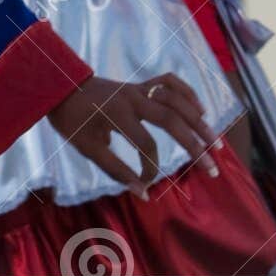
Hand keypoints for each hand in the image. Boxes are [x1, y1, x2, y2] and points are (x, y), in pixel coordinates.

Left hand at [46, 73, 218, 196]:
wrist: (60, 87)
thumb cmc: (72, 121)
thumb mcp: (88, 148)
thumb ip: (116, 170)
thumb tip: (143, 193)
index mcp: (117, 114)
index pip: (146, 145)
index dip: (151, 168)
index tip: (148, 184)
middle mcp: (133, 97)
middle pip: (172, 120)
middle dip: (194, 146)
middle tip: (212, 168)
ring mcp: (138, 88)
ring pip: (177, 100)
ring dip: (199, 121)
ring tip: (215, 142)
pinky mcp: (140, 84)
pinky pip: (169, 82)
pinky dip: (186, 92)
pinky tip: (200, 110)